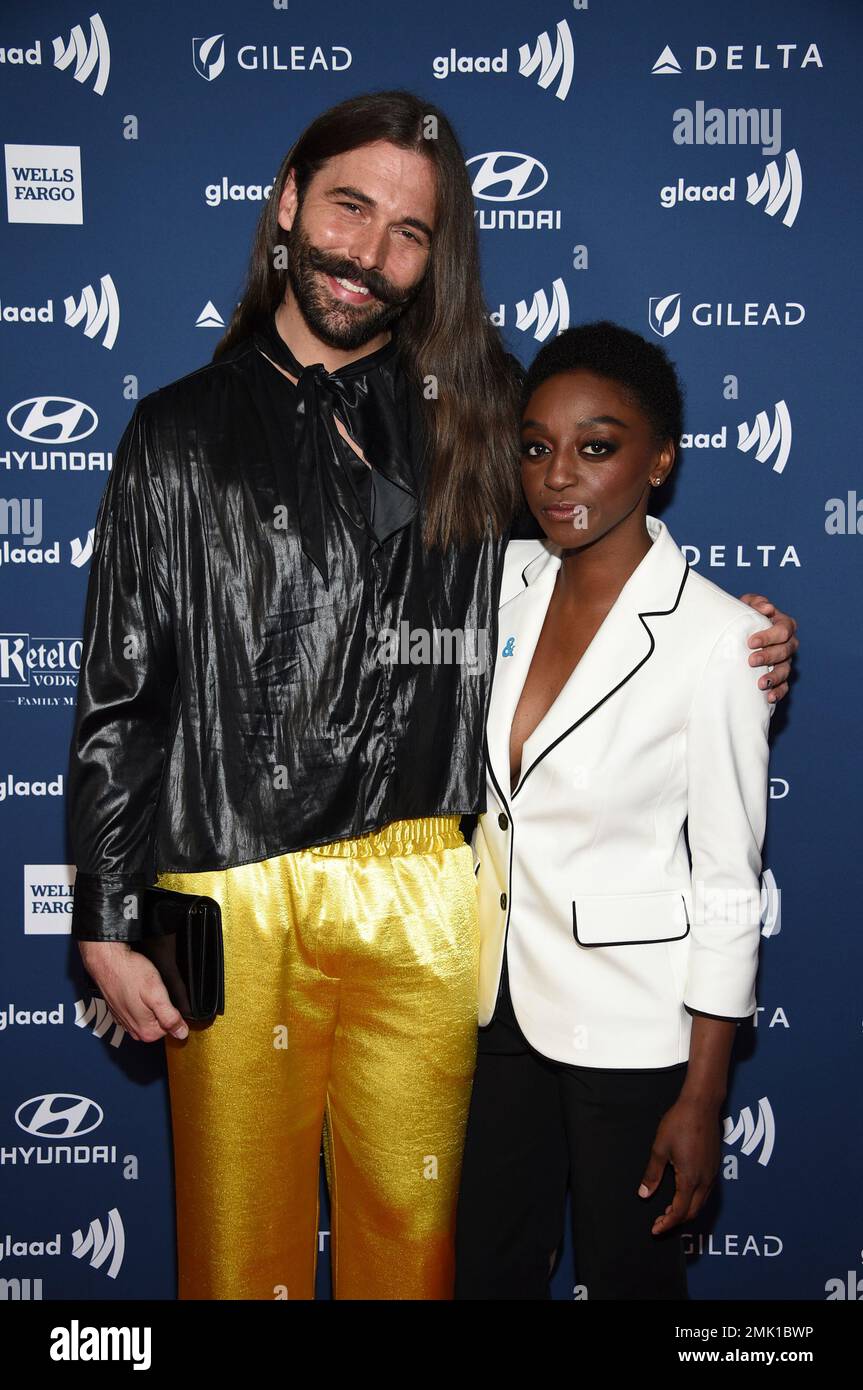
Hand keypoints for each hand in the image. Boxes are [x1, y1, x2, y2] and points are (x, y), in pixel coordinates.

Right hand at [77, 940, 188, 1041]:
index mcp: (145, 1031)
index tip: (162, 997)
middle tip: (153, 991)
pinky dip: (138, 1001)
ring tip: (143, 989)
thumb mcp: (157, 994)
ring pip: (147, 1017)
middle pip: (159, 1024)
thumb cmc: (130, 974)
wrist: (108, 962)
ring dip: (149, 1004)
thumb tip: (181, 1033)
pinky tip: (135, 990)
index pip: (171, 1028)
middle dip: (160, 1007)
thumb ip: (170, 1017)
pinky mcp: (118, 1012)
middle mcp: (133, 1030)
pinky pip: (135, 1012)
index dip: (171, 1010)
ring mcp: (124, 1021)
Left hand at [637, 1096, 721, 1233]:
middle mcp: (705, 1180)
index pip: (680, 1211)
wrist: (701, 1105)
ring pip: (701, 1203)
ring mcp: (712, 1173)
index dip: (667, 1223)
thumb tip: (644, 1194)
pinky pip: (706, 1192)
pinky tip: (681, 1193)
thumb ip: (652, 1174)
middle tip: (659, 1222)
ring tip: (668, 1210)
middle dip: (676, 1220)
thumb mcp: (660, 1148)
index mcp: (690, 1179)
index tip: (655, 1229)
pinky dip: (693, 1200)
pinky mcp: (714, 1166)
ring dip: (685, 1210)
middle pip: (693, 1212)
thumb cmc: (679, 1123)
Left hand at [738, 594, 798, 703]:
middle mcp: (788, 643)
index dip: (769, 636)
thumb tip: (767, 608)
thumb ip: (756, 602)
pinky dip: (778, 692)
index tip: (751, 642)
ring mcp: (785, 661)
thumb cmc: (744, 617)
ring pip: (786, 670)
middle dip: (769, 656)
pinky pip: (784, 686)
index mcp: (784, 625)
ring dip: (774, 677)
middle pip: (785, 651)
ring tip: (761, 684)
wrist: (737, 633)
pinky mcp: (780, 676)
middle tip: (751, 661)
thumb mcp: (746, 605)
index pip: (783, 630)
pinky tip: (768, 697)